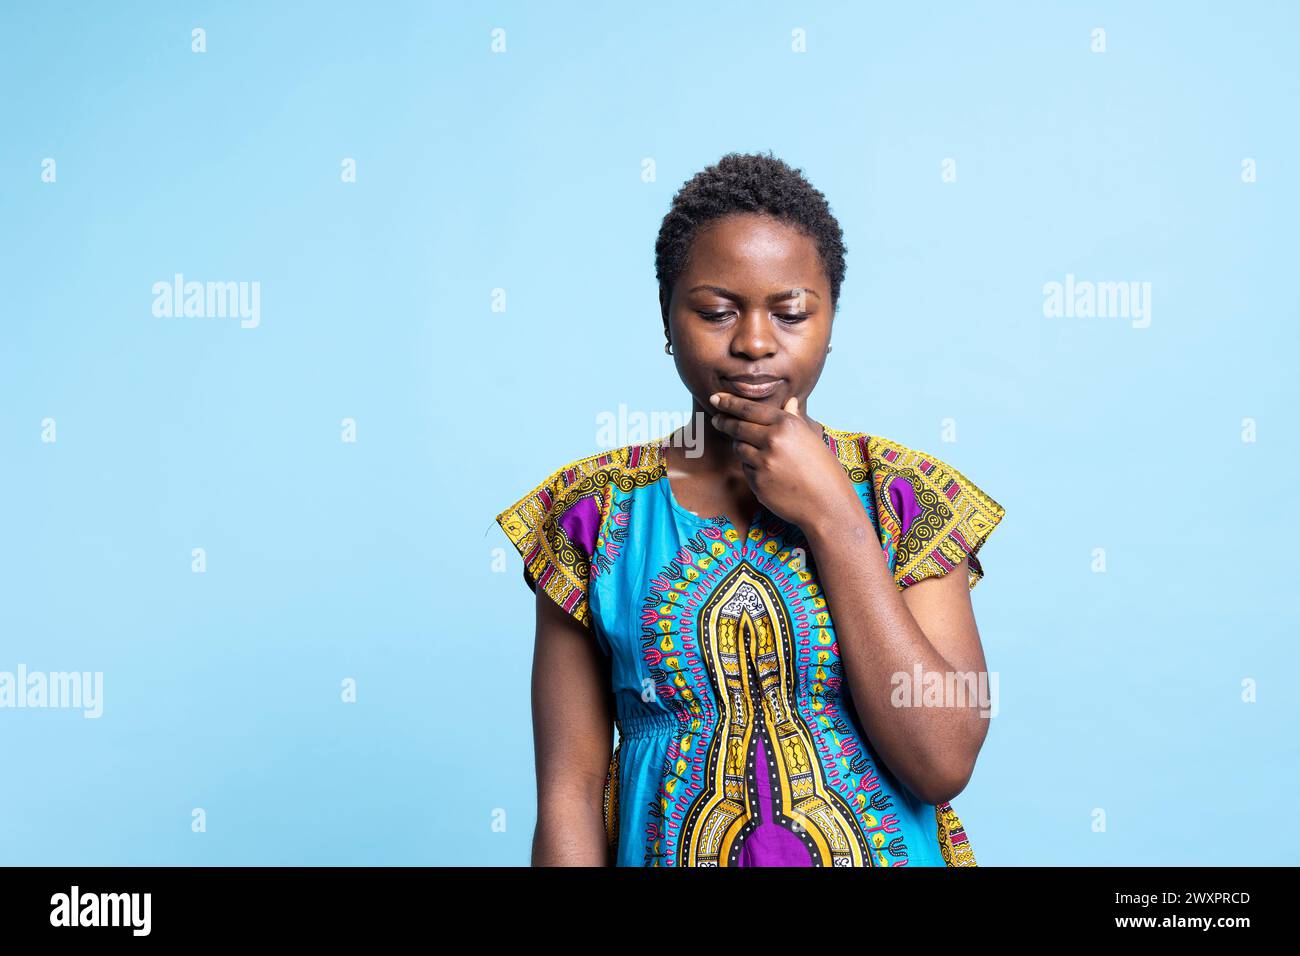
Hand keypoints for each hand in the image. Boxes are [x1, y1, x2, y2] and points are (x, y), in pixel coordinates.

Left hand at [708, 391, 861, 532]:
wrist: (827, 504)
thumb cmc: (823, 470)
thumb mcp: (811, 439)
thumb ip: (794, 420)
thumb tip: (789, 402)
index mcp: (787, 425)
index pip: (749, 409)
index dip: (729, 403)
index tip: (716, 399)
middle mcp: (773, 440)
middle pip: (737, 427)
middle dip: (724, 422)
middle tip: (717, 419)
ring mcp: (763, 462)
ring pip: (739, 448)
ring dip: (742, 447)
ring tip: (759, 453)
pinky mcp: (757, 482)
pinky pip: (746, 469)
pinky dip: (752, 468)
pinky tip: (769, 474)